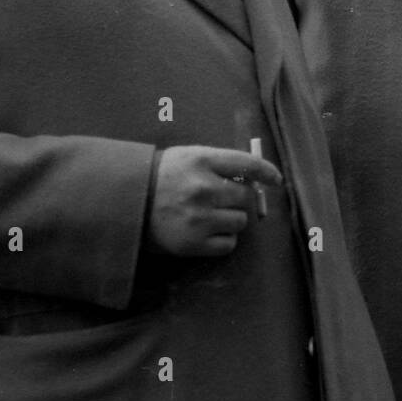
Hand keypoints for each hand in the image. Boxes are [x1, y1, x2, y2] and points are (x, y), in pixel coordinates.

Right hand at [145, 145, 282, 257]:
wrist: (126, 202)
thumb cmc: (161, 176)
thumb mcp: (189, 156)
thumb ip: (220, 164)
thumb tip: (254, 178)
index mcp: (202, 161)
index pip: (247, 164)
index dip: (267, 172)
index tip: (276, 179)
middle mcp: (203, 189)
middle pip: (248, 197)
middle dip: (243, 199)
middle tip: (228, 199)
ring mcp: (199, 218)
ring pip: (241, 221)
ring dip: (234, 219)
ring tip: (214, 215)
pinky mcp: (193, 244)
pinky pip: (228, 244)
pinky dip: (225, 239)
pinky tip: (210, 232)